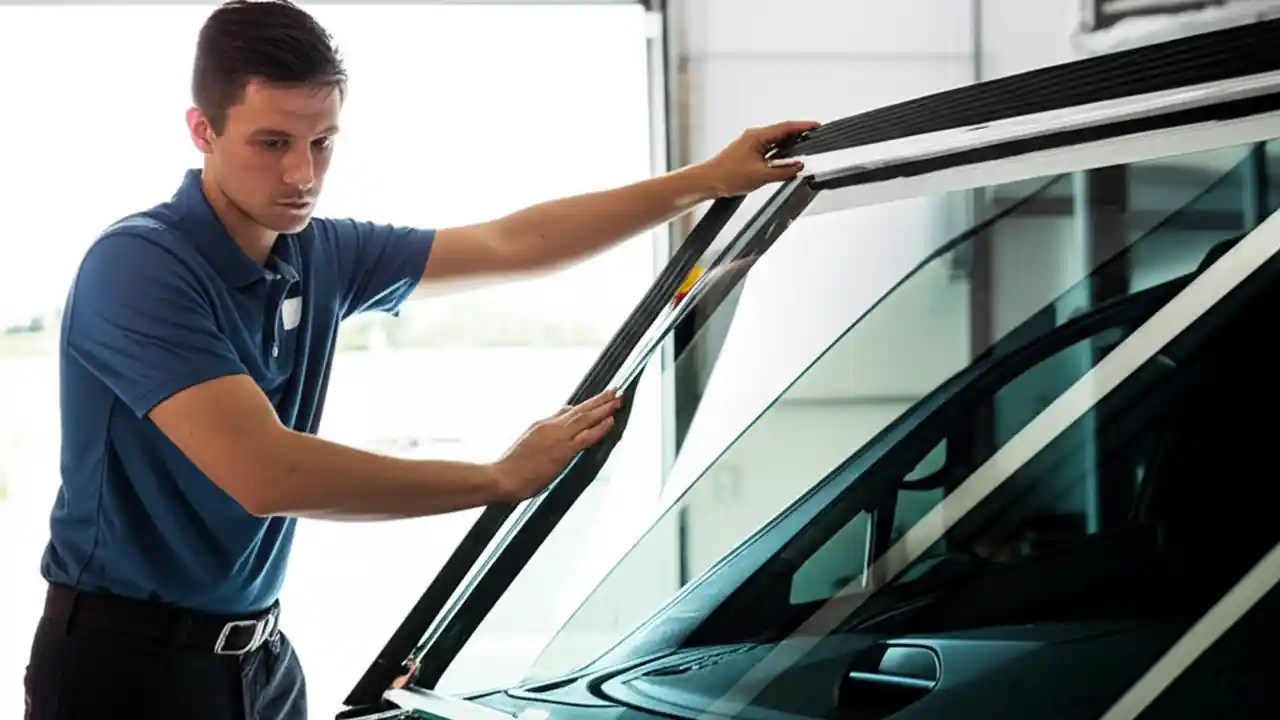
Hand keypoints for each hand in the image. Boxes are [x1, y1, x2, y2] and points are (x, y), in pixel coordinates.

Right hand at [489, 390, 622, 501]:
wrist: (503, 477)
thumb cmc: (512, 466)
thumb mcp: (528, 442)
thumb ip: (544, 434)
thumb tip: (558, 428)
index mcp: (542, 424)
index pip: (568, 411)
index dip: (585, 405)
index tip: (597, 399)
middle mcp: (551, 426)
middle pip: (580, 409)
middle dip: (599, 400)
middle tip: (615, 391)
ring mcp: (558, 437)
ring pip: (586, 418)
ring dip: (604, 408)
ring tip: (618, 399)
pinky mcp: (563, 451)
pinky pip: (586, 436)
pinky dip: (600, 427)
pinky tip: (610, 420)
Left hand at [696, 120, 820, 197]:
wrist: (707, 181)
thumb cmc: (727, 176)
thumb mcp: (761, 176)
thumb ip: (783, 171)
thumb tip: (799, 167)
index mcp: (757, 136)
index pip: (786, 127)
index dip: (804, 126)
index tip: (817, 126)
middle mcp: (754, 136)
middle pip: (782, 131)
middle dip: (799, 133)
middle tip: (815, 136)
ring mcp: (750, 143)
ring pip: (775, 140)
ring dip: (790, 142)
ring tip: (805, 146)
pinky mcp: (747, 152)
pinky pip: (769, 147)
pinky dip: (780, 151)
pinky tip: (785, 158)